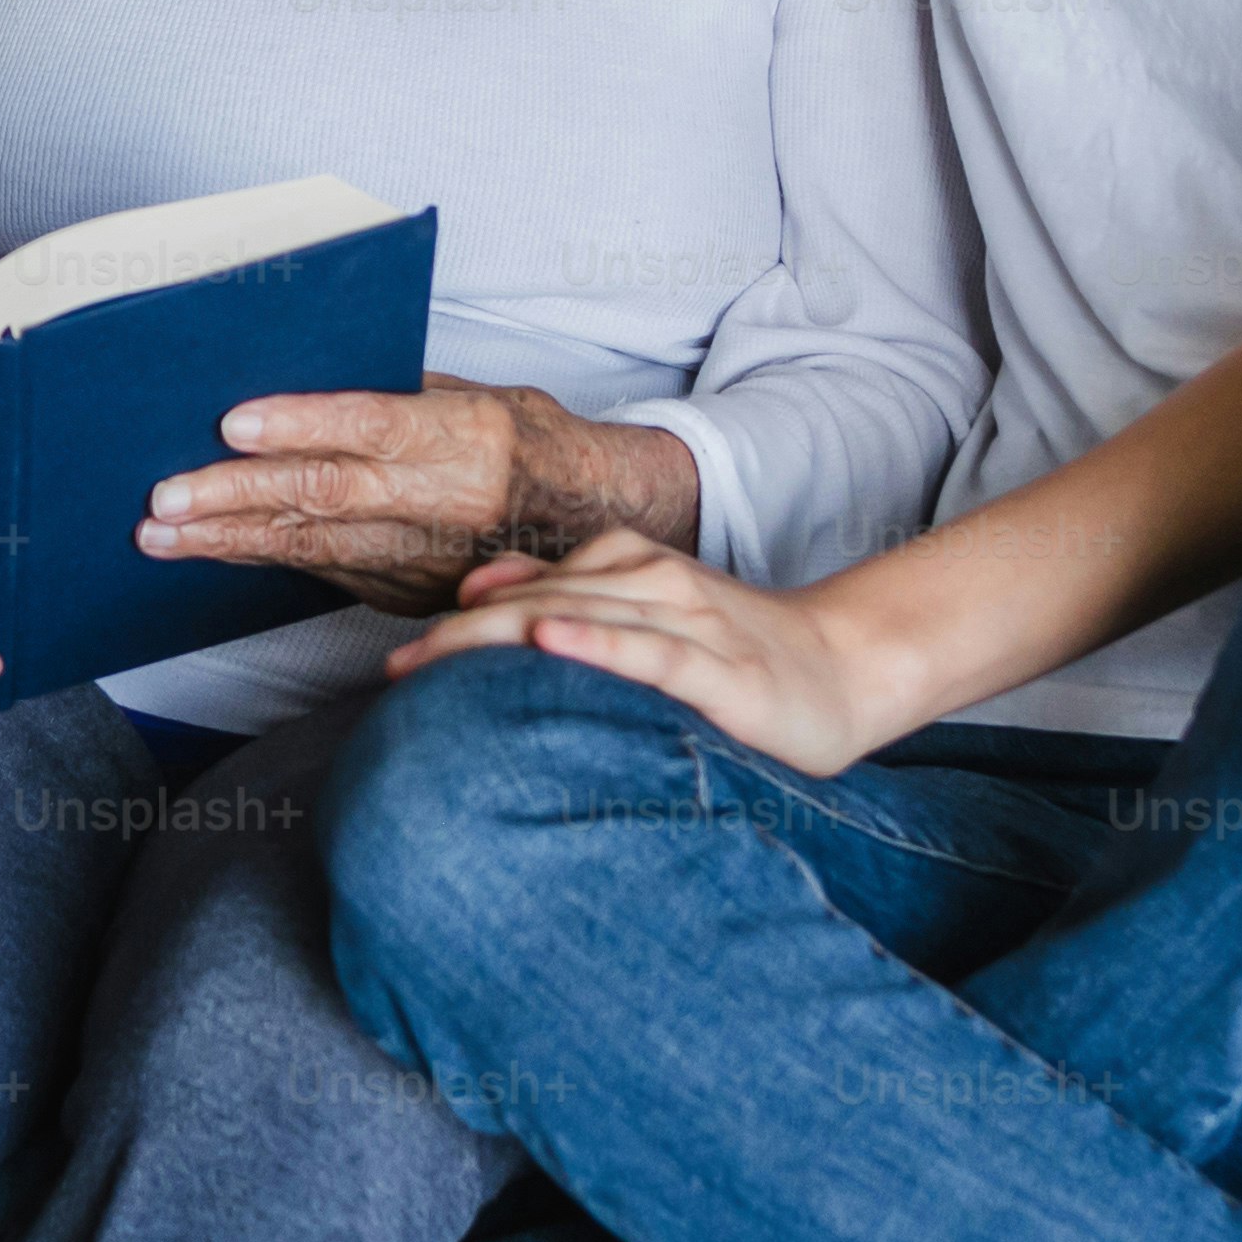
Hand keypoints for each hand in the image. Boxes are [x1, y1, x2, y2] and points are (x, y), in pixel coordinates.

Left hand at [139, 376, 701, 615]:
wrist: (590, 524)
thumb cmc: (526, 440)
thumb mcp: (476, 397)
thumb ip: (396, 393)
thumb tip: (302, 377)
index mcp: (469, 439)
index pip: (374, 428)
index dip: (302, 425)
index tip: (231, 423)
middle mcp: (445, 504)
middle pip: (329, 498)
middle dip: (237, 498)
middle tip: (164, 497)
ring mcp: (423, 557)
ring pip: (312, 547)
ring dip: (227, 541)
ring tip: (159, 533)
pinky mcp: (404, 591)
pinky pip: (319, 571)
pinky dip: (257, 558)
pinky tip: (205, 548)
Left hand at [379, 529, 914, 776]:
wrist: (846, 668)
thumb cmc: (736, 653)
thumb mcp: (645, 616)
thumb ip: (567, 596)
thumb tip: (479, 588)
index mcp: (628, 567)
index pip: (524, 593)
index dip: (456, 625)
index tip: (396, 663)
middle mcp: (652, 581)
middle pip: (537, 605)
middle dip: (458, 639)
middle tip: (395, 675)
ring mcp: (690, 620)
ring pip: (580, 618)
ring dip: (502, 638)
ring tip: (436, 661)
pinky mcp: (724, 668)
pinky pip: (651, 650)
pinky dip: (597, 642)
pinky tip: (551, 643)